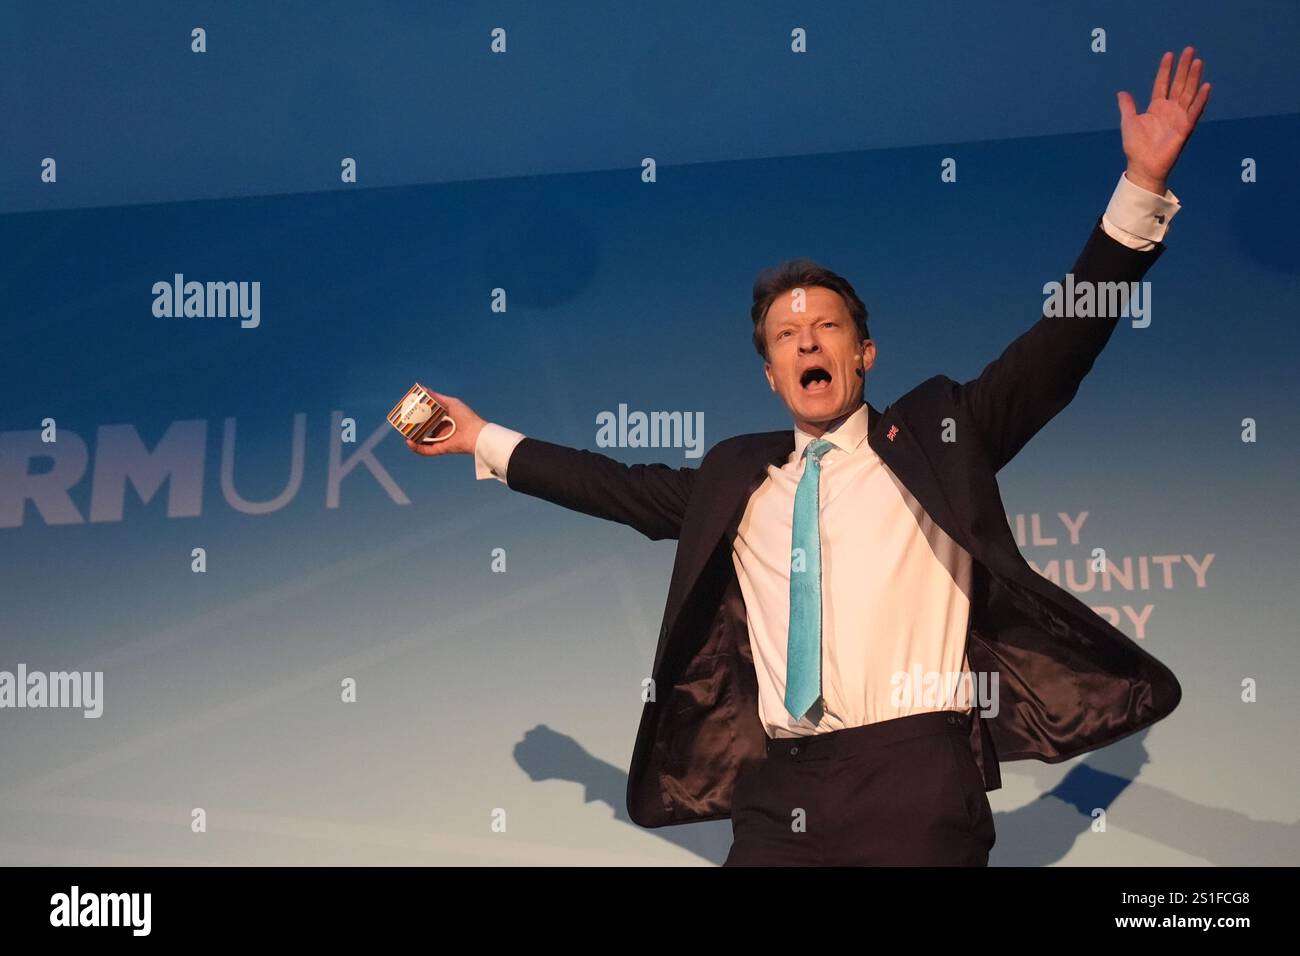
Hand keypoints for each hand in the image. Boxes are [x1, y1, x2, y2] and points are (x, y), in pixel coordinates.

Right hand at [403, 390, 485, 457]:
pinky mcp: (441, 449)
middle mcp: (440, 431)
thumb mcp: (450, 403)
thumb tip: (423, 388)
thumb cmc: (466, 416)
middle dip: (411, 428)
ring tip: (403, 434)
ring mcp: (440, 441)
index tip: (407, 412)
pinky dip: (417, 448)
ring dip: (412, 439)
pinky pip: (426, 451)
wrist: (476, 433)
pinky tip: (409, 442)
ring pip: (422, 442)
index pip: (427, 418)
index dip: (417, 416)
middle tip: (402, 424)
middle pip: (422, 430)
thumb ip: (437, 397)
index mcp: (443, 420)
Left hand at [1116, 46, 1211, 194]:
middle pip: (1179, 83)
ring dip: (1194, 77)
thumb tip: (1121, 93)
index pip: (1163, 83)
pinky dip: (1201, 99)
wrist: (1143, 166)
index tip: (1169, 54)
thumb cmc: (1136, 146)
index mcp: (1157, 107)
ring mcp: (1179, 117)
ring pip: (1189, 93)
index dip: (1166, 69)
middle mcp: (1170, 109)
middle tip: (1190, 50)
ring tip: (1198, 61)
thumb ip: (1127, 107)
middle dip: (1184, 67)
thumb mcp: (1129, 122)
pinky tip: (1206, 85)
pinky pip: (1195, 111)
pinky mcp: (1185, 127)